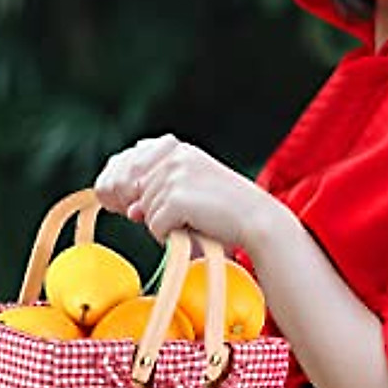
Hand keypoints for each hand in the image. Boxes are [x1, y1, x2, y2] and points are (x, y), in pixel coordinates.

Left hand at [94, 134, 270, 248]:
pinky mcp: (176, 198)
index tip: (180, 207)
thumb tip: (130, 212)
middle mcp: (175, 157)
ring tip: (197, 221)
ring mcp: (174, 176)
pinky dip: (170, 236)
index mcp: (180, 151)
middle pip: (141, 195)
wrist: (257, 219)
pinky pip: (155, 226)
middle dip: (161, 213)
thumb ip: (159, 197)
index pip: (142, 175)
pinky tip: (194, 230)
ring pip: (146, 212)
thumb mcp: (192, 194)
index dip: (155, 198)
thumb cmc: (228, 210)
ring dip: (166, 225)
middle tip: (194, 216)